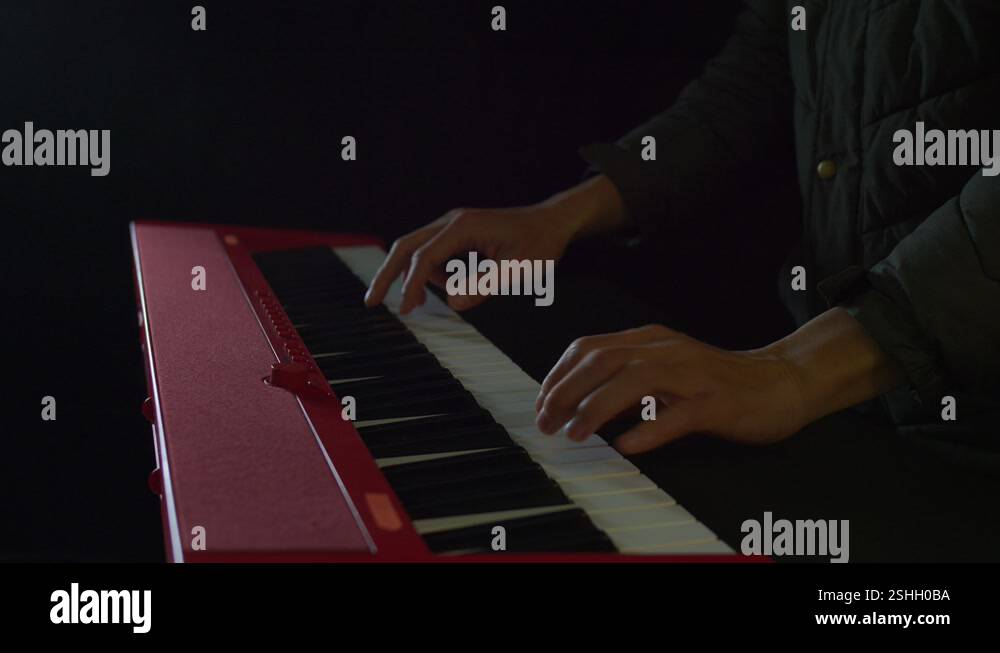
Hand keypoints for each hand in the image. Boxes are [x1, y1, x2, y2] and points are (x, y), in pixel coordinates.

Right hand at [364, 175, 626, 313]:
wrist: (553, 222)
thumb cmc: (540, 244)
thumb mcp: (518, 270)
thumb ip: (485, 286)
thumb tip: (452, 302)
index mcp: (463, 226)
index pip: (425, 256)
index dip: (411, 284)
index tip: (405, 310)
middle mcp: (452, 222)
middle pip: (406, 246)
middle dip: (387, 274)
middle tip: (371, 302)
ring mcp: (453, 226)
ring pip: (419, 252)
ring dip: (419, 278)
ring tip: (440, 297)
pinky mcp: (458, 234)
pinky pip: (436, 256)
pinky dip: (436, 274)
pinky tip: (460, 284)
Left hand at [535, 325, 807, 454]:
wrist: (781, 381)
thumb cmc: (719, 380)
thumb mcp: (664, 370)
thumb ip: (625, 377)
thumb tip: (579, 399)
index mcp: (649, 340)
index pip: (589, 347)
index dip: (558, 375)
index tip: (542, 403)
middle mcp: (666, 350)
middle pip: (602, 360)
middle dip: (565, 391)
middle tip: (546, 422)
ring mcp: (691, 374)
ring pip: (633, 381)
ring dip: (596, 408)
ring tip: (575, 433)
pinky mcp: (715, 401)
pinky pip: (677, 415)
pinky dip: (648, 430)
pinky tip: (627, 445)